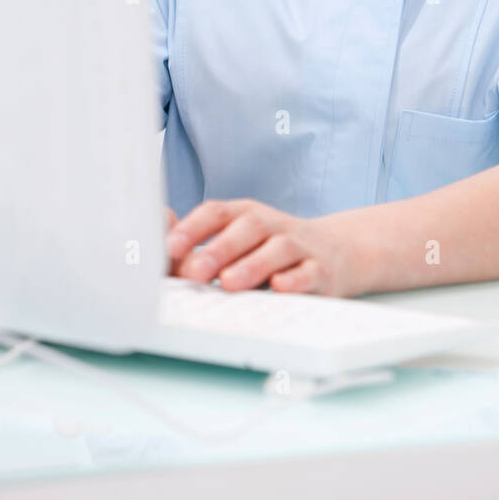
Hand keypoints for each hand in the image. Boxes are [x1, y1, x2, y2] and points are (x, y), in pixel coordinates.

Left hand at [165, 199, 360, 296]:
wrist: (336, 252)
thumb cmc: (271, 250)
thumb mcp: (239, 242)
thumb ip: (204, 246)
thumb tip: (163, 256)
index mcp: (246, 215)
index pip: (218, 212)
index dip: (193, 228)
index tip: (170, 247)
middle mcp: (272, 225)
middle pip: (248, 227)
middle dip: (220, 248)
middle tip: (195, 271)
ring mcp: (299, 246)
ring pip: (278, 249)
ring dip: (253, 265)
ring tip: (229, 283)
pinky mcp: (321, 270)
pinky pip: (309, 272)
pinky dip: (295, 280)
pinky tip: (279, 287)